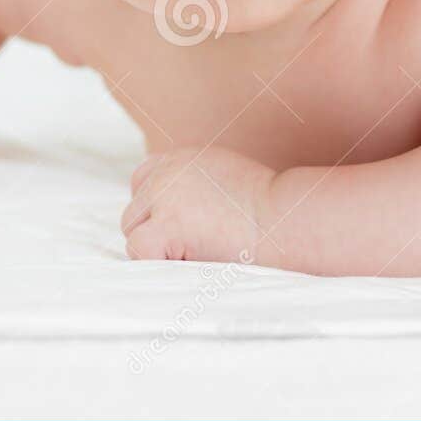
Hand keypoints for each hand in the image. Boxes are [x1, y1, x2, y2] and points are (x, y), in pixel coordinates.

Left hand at [123, 145, 274, 263]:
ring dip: (157, 250)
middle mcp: (168, 171)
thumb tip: (171, 217)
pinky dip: (158, 263)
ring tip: (197, 254)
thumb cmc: (268, 211)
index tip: (177, 227)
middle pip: (134, 211)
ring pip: (133, 233)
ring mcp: (164, 196)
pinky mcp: (167, 225)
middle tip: (192, 248)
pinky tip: (191, 261)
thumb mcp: (226, 180)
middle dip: (155, 233)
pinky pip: (139, 249)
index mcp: (183, 158)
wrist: (287, 220)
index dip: (154, 209)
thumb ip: (193, 188)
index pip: (143, 180)